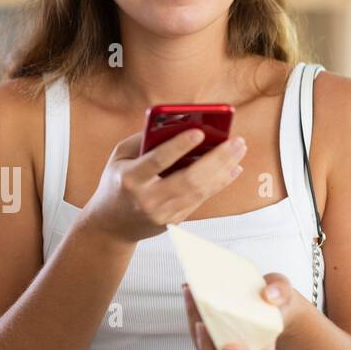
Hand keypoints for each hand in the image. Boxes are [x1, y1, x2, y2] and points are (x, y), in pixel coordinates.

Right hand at [77, 128, 247, 245]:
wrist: (111, 226)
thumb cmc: (117, 183)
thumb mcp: (120, 157)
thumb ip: (145, 140)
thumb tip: (179, 124)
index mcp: (130, 179)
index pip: (157, 161)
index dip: (178, 147)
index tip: (199, 132)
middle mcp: (147, 200)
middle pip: (189, 179)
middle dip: (216, 158)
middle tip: (236, 140)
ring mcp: (163, 214)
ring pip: (200, 191)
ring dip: (224, 169)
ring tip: (239, 150)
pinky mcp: (174, 221)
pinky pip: (201, 199)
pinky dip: (219, 182)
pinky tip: (232, 168)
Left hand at [182, 273, 299, 349]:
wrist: (264, 299)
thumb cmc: (276, 301)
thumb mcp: (284, 291)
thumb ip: (281, 292)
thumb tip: (269, 295)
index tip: (231, 347)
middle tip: (201, 325)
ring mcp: (221, 348)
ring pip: (201, 346)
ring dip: (193, 322)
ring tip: (193, 294)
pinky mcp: (208, 335)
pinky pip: (195, 329)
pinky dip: (191, 310)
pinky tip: (190, 289)